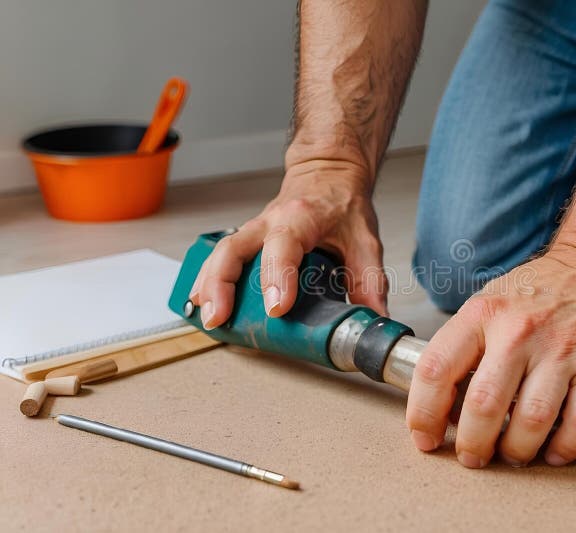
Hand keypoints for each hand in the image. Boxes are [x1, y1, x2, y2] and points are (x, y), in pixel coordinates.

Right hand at [190, 159, 386, 328]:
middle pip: (234, 248)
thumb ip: (370, 279)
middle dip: (222, 284)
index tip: (277, 307)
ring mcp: (255, 230)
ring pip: (220, 253)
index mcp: (302, 217)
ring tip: (207, 317)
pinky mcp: (248, 240)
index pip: (284, 245)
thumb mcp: (364, 238)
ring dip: (208, 285)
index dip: (278, 276)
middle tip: (220, 317)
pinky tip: (200, 304)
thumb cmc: (341, 202)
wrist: (327, 173)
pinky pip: (220, 258)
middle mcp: (270, 222)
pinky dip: (207, 281)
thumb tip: (374, 319)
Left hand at [406, 242, 575, 467]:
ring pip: (531, 421)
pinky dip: (563, 446)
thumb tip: (445, 406)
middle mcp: (519, 331)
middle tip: (473, 456)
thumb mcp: (492, 303)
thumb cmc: (544, 291)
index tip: (425, 436)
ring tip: (513, 453)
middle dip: (473, 443)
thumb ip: (467, 348)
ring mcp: (562, 349)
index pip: (435, 370)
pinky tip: (554, 449)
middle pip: (482, 405)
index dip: (423, 413)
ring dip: (517, 450)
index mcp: (483, 314)